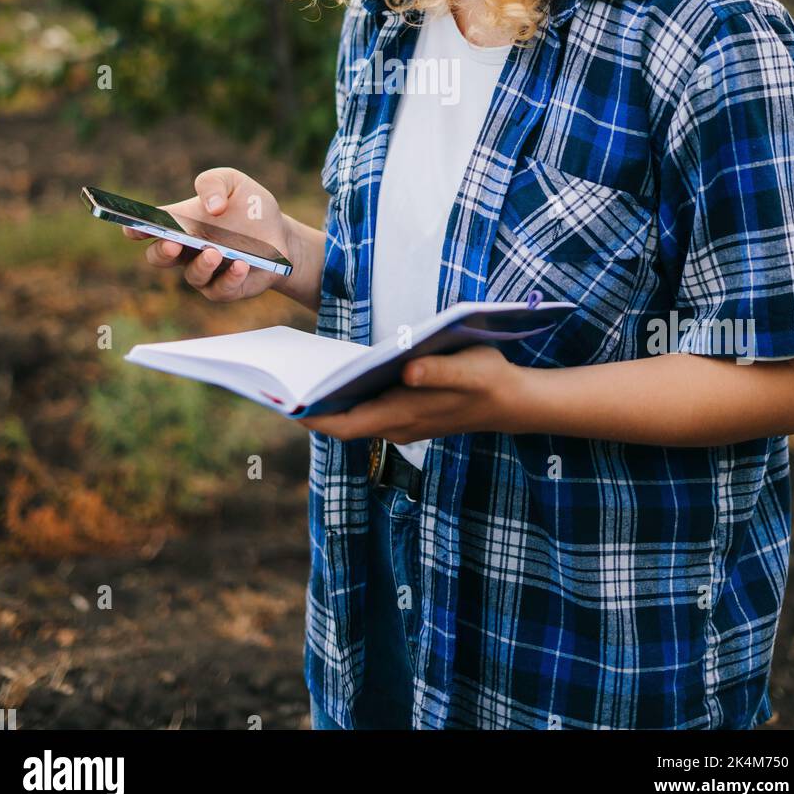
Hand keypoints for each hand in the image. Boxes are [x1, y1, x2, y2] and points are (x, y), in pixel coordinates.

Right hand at [122, 167, 293, 301]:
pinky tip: (241, 265)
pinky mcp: (225, 288)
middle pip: (159, 257)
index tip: (131, 225)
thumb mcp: (235, 182)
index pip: (149, 226)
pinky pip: (221, 289)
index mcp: (180, 222)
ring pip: (192, 275)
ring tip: (214, 252)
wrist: (281, 235)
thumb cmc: (250, 208)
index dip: (135, 227)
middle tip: (172, 242)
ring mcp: (204, 271)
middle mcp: (186, 249)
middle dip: (162, 251)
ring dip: (201, 264)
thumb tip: (211, 206)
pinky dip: (230, 278)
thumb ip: (214, 182)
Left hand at [297, 345, 528, 441]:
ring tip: (301, 374)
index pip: (345, 426)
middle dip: (311, 408)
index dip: (313, 418)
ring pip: (354, 419)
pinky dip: (348, 398)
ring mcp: (402, 423)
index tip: (285, 403)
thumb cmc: (489, 380)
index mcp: (403, 414)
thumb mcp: (468, 368)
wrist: (512, 402)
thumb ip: (438, 370)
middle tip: (280, 382)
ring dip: (328, 402)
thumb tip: (407, 369)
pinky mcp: (408, 415)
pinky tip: (339, 374)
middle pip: (342, 424)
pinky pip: (368, 412)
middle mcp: (397, 425)